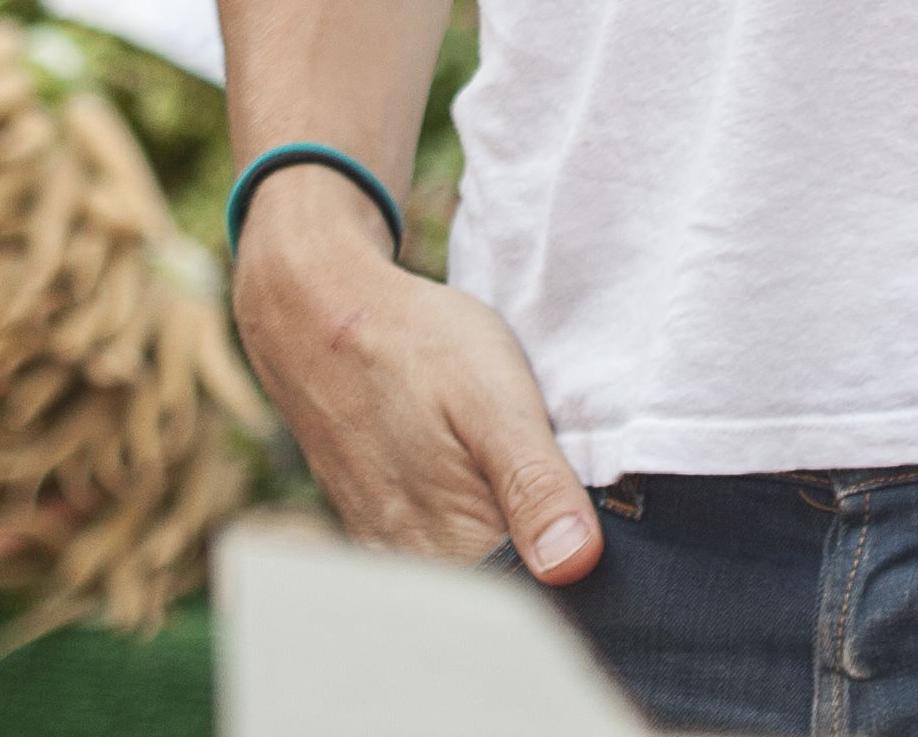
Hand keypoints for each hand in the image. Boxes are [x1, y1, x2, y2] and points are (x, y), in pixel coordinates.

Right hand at [230, 172, 604, 581]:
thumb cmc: (412, 346)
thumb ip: (535, 484)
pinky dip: (477, 528)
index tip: (599, 519)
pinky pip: (446, 555)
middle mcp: (419, 568)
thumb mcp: (491, 398)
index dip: (590, 574)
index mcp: (456, 545)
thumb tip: (575, 565)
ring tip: (518, 471)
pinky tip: (485, 479)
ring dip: (513, 541)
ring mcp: (394, 555)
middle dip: (551, 556)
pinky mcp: (382, 535)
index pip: (545, 601)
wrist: (317, 315)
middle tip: (563, 482)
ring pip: (478, 576)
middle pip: (512, 593)